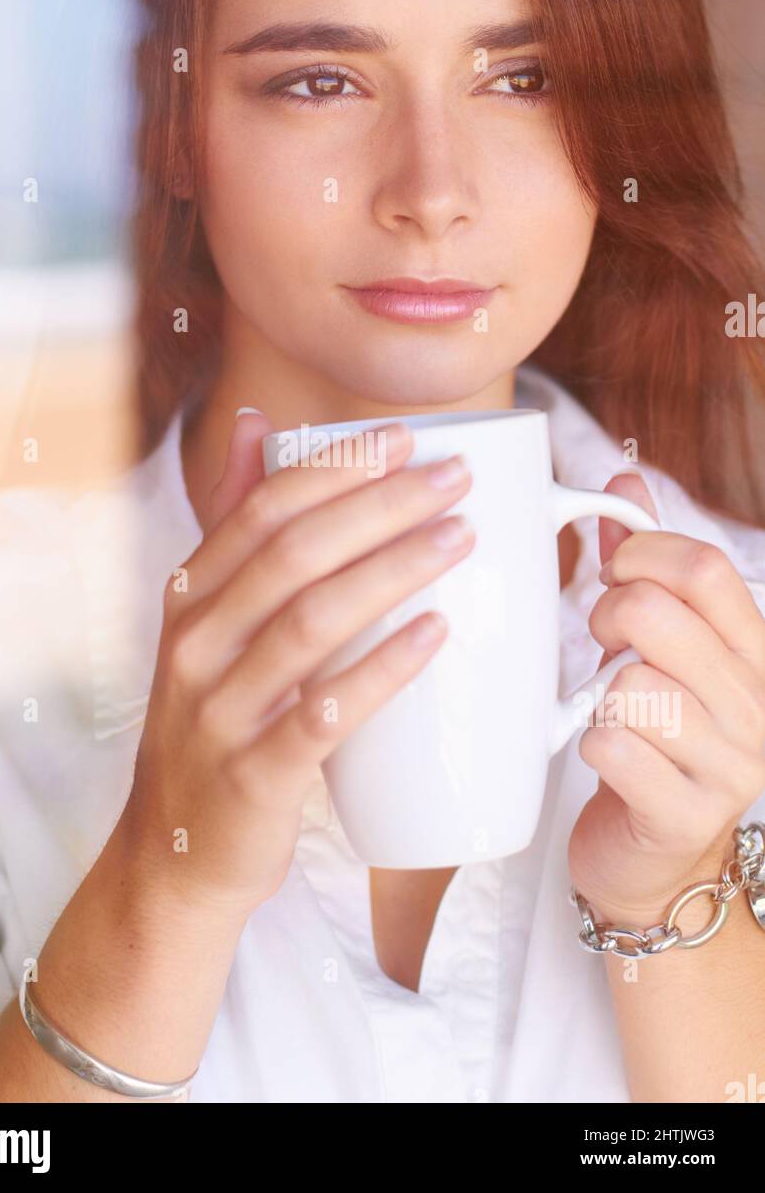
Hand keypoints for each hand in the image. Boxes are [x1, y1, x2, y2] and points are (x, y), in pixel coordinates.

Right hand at [119, 410, 475, 918]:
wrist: (175, 854)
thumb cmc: (215, 722)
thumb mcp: (208, 621)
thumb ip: (235, 525)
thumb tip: (255, 421)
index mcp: (188, 596)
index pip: (259, 508)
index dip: (335, 467)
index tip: (407, 439)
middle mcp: (194, 644)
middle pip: (293, 553)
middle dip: (380, 505)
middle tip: (455, 480)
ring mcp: (219, 711)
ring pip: (311, 621)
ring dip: (393, 569)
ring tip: (461, 537)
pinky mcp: (253, 776)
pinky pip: (324, 713)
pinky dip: (383, 668)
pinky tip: (437, 634)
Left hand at [568, 471, 764, 928]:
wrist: (654, 858)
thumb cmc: (652, 733)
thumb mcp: (654, 643)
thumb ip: (644, 566)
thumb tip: (622, 480)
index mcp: (755, 649)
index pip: (705, 566)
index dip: (640, 555)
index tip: (613, 575)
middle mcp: (758, 703)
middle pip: (659, 615)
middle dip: (607, 618)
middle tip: (601, 644)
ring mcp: (732, 764)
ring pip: (631, 684)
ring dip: (600, 693)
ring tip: (609, 709)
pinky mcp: (688, 814)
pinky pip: (613, 745)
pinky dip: (589, 744)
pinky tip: (603, 755)